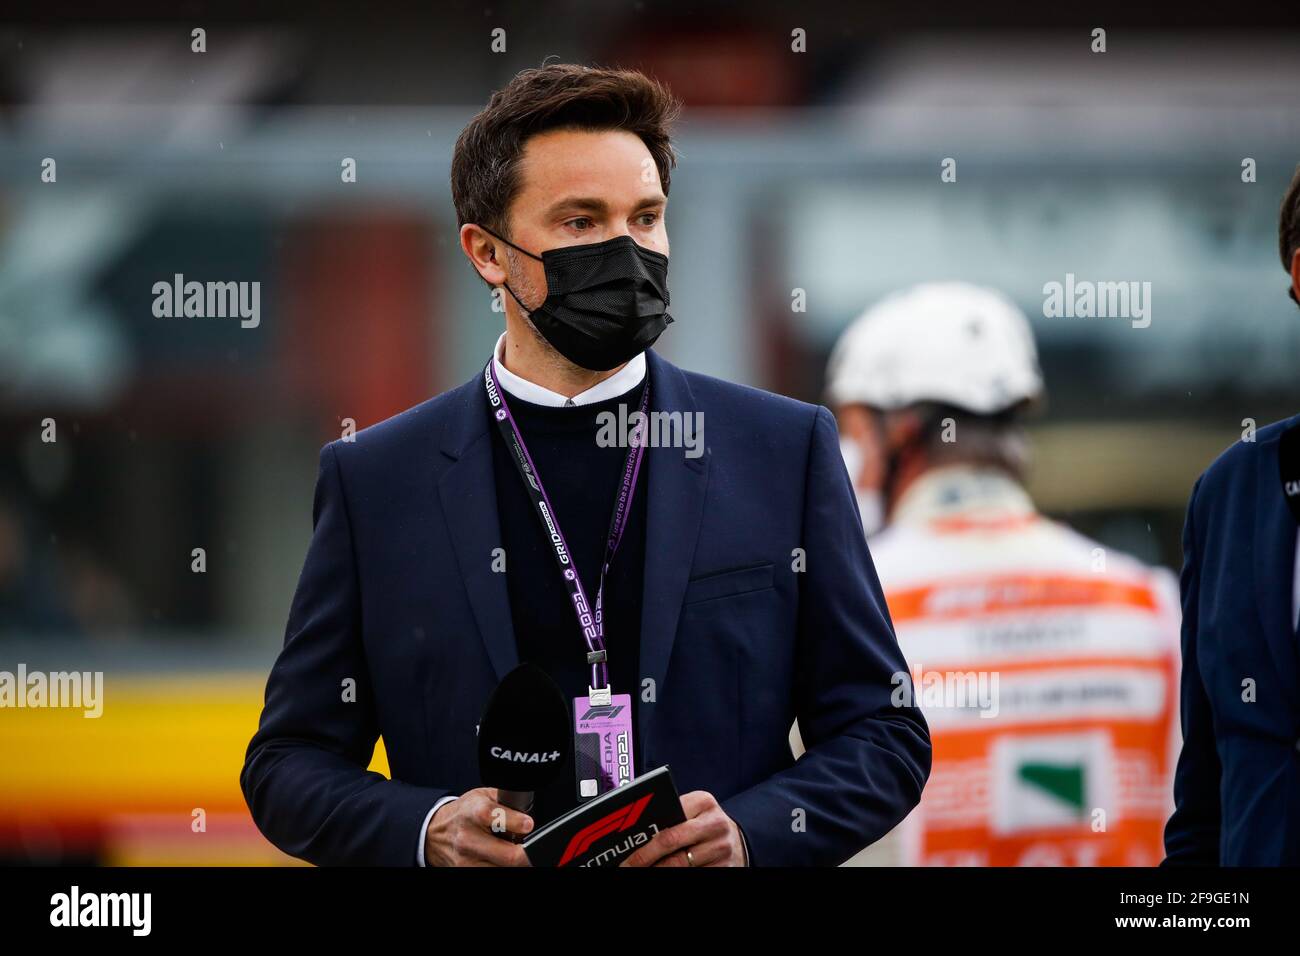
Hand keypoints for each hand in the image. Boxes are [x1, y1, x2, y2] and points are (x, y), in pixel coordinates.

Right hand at [423, 787, 533, 866]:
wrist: (436, 833)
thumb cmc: (464, 812)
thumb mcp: (483, 796)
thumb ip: (506, 802)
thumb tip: (529, 818)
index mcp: (474, 812)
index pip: (498, 818)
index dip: (518, 822)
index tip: (528, 825)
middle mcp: (468, 838)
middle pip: (508, 855)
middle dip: (526, 852)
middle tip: (531, 847)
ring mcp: (466, 860)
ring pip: (504, 868)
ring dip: (514, 862)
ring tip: (512, 850)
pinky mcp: (465, 871)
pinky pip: (493, 872)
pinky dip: (502, 866)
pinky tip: (500, 857)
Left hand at [619, 790, 746, 866]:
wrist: (736, 840)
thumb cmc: (704, 824)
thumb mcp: (693, 812)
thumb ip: (671, 816)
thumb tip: (636, 833)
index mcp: (704, 802)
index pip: (668, 818)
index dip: (644, 839)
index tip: (626, 849)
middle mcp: (715, 824)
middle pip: (670, 841)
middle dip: (644, 856)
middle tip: (628, 865)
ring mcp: (722, 848)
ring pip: (679, 864)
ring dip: (657, 869)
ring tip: (640, 869)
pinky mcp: (725, 868)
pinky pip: (693, 874)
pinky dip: (674, 875)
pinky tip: (661, 872)